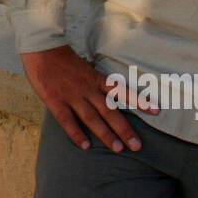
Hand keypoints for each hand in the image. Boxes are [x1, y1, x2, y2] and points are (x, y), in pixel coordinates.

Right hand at [19, 45, 156, 152]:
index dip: (139, 101)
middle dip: (124, 129)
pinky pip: (67, 121)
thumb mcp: (84, 67)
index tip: (156, 111)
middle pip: (110, 111)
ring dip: (106, 134)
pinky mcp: (55, 101)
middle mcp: (87, 89)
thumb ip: (94, 82)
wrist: (41, 48)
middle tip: (137, 145)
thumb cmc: (62, 58)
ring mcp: (72, 96)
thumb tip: (107, 95)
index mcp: (95, 78)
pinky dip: (77, 134)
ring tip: (118, 149)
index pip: (121, 91)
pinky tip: (86, 146)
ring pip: (92, 118)